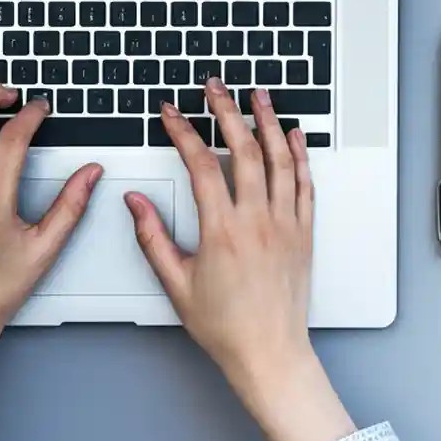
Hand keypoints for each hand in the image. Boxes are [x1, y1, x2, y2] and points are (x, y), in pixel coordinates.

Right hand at [124, 77, 354, 440]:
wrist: (270, 354)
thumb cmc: (225, 326)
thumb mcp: (175, 283)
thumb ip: (152, 237)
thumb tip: (134, 202)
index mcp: (222, 231)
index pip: (202, 164)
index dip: (183, 132)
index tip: (171, 113)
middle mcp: (258, 221)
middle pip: (245, 149)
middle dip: (227, 110)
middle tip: (215, 86)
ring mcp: (286, 225)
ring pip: (280, 160)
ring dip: (268, 121)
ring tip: (258, 95)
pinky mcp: (304, 233)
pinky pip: (305, 184)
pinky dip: (300, 155)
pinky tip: (293, 136)